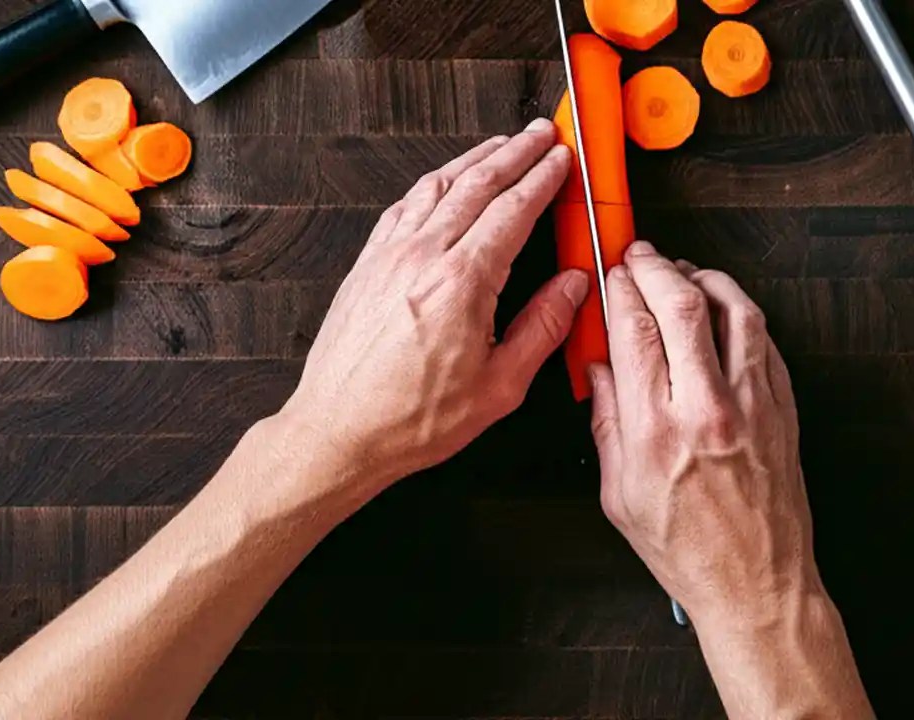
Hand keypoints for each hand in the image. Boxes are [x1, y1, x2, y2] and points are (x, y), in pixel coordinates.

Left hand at [282, 120, 587, 485]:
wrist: (340, 430)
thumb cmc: (412, 419)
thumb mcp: (499, 387)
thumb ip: (542, 328)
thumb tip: (573, 287)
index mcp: (461, 283)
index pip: (513, 210)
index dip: (542, 179)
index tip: (562, 160)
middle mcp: (422, 256)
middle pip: (477, 184)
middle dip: (514, 153)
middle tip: (539, 134)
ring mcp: (389, 256)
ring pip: (438, 186)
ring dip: (474, 159)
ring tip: (500, 145)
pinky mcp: (367, 265)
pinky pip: (403, 207)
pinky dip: (431, 183)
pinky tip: (443, 180)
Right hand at [590, 244, 873, 716]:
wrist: (755, 583)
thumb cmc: (686, 549)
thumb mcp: (618, 494)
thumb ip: (606, 423)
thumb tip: (597, 370)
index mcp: (654, 431)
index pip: (633, 330)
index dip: (620, 289)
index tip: (612, 276)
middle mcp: (706, 409)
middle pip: (681, 305)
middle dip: (655, 267)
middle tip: (642, 256)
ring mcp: (752, 405)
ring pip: (734, 309)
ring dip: (705, 277)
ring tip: (685, 272)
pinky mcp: (783, 408)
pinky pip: (764, 340)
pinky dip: (740, 312)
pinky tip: (723, 310)